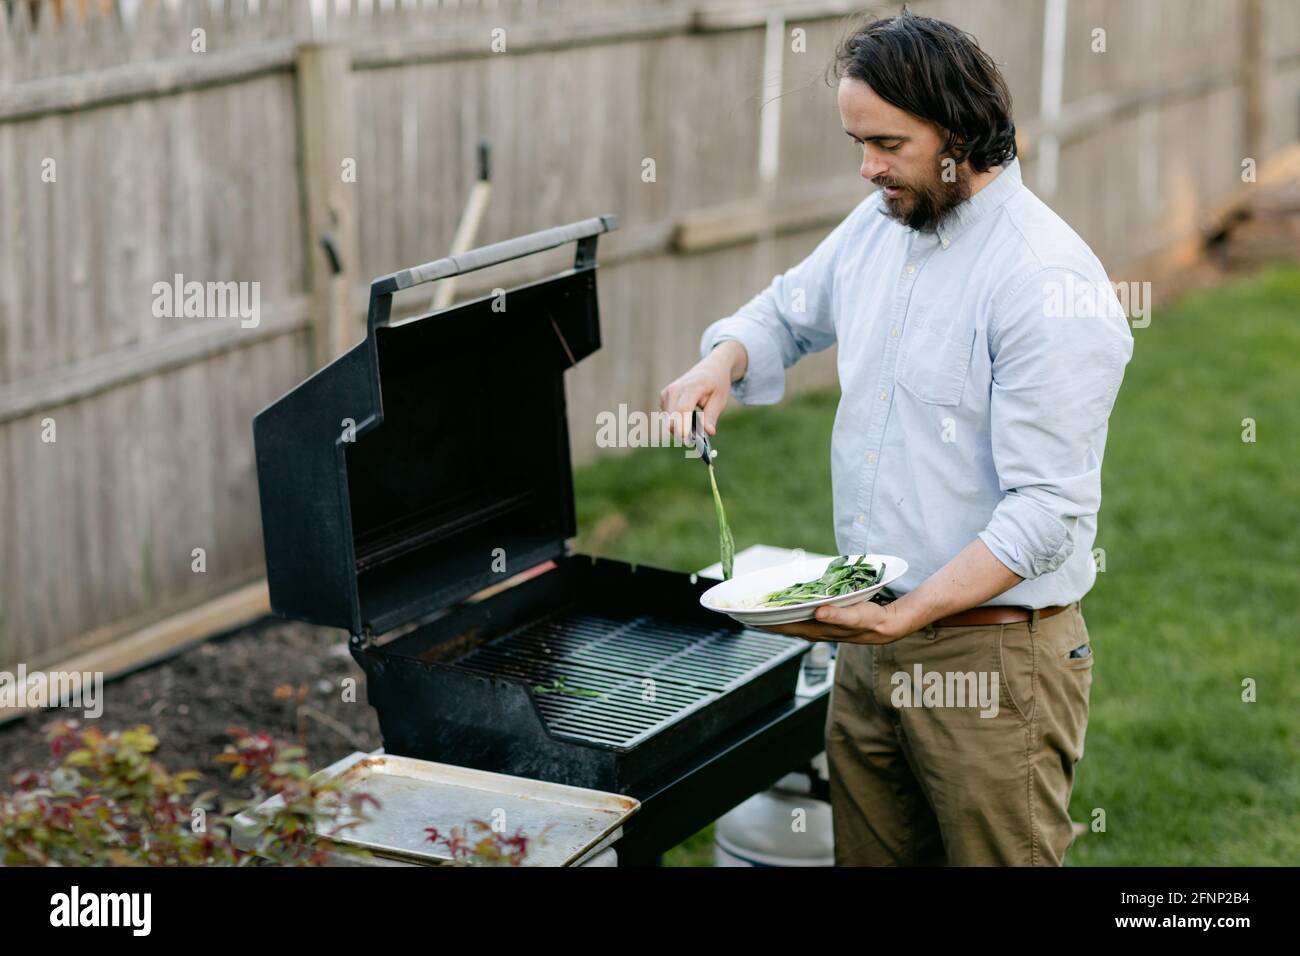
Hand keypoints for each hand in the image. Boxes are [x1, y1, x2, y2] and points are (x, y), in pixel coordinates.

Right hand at [658, 341, 746, 441]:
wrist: (710, 368)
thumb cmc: (717, 384)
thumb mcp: (720, 400)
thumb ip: (712, 416)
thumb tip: (708, 433)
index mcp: (692, 386)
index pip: (683, 409)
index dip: (683, 427)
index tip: (688, 441)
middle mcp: (675, 388)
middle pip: (673, 418)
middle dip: (683, 433)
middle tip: (697, 441)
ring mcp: (667, 392)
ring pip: (669, 421)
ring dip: (681, 428)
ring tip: (697, 424)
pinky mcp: (663, 397)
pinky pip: (668, 417)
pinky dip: (677, 421)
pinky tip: (689, 415)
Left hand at [757, 599, 914, 643]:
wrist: (884, 627)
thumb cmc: (869, 620)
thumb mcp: (856, 616)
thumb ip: (837, 615)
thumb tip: (818, 611)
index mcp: (816, 629)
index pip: (782, 626)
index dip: (762, 622)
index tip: (743, 616)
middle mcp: (812, 630)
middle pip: (779, 625)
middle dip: (760, 619)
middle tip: (739, 610)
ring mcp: (815, 627)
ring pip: (786, 622)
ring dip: (770, 617)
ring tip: (753, 609)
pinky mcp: (820, 622)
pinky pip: (795, 618)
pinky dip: (784, 613)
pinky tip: (779, 607)